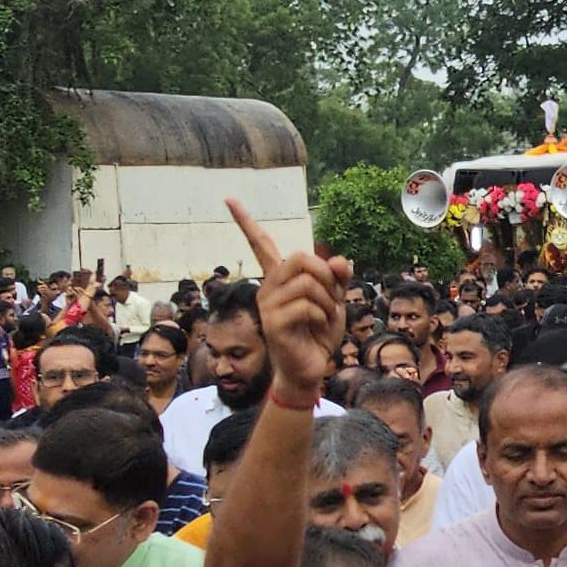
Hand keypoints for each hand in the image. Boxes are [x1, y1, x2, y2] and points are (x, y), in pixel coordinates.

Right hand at [226, 198, 348, 397]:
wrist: (309, 369)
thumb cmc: (318, 333)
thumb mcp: (335, 300)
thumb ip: (338, 277)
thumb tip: (339, 259)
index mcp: (279, 279)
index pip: (260, 243)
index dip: (245, 220)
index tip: (228, 198)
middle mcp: (268, 287)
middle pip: (300, 258)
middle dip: (326, 276)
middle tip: (332, 297)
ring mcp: (267, 304)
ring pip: (308, 282)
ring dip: (328, 300)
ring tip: (325, 317)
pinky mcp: (272, 322)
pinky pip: (307, 305)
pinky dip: (323, 315)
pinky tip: (318, 328)